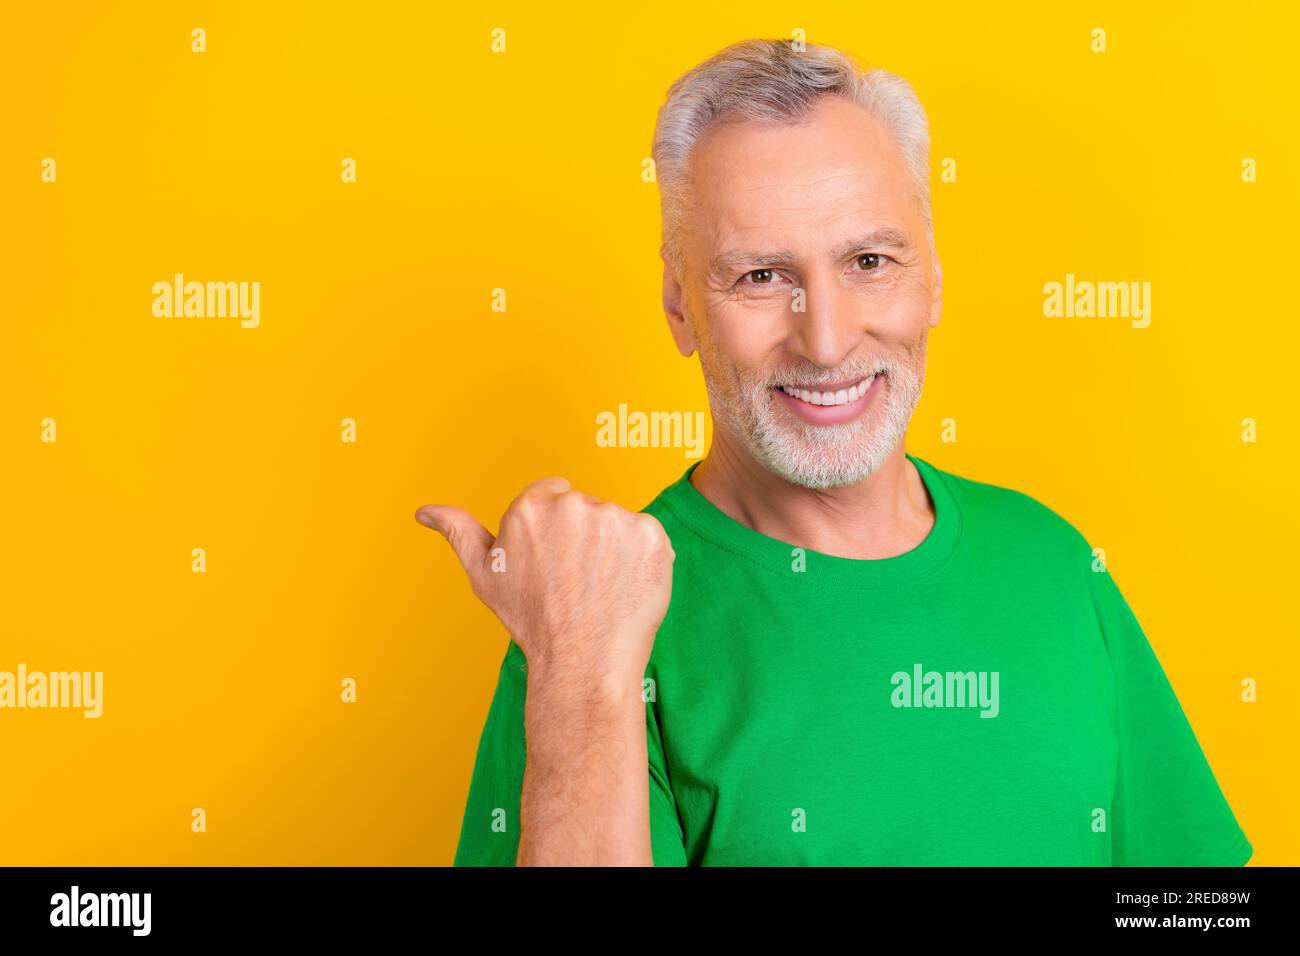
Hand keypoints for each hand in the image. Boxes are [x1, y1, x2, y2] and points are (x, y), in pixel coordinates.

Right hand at [415, 477, 674, 693]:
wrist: (582, 663)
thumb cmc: (532, 621)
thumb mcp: (484, 575)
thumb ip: (457, 531)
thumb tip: (424, 511)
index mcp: (530, 507)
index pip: (552, 495)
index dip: (555, 532)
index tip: (556, 563)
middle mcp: (572, 505)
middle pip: (585, 507)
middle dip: (584, 537)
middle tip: (577, 581)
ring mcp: (614, 519)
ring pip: (617, 523)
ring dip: (615, 548)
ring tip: (601, 588)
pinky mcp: (650, 535)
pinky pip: (648, 538)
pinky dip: (643, 559)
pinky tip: (626, 587)